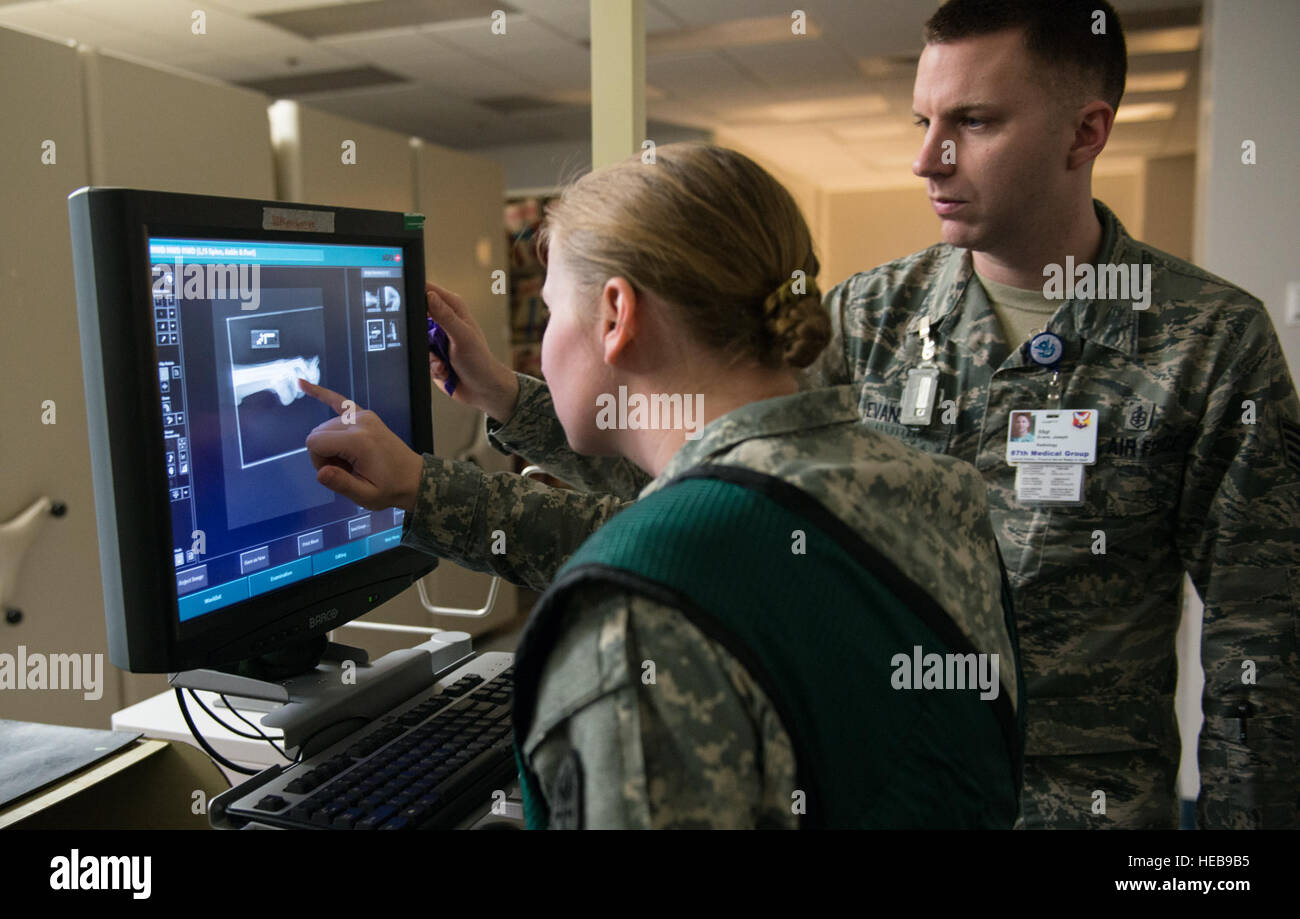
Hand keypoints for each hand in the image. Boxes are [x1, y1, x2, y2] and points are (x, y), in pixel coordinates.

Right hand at [297, 379, 424, 511]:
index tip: (335, 472)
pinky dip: (321, 394)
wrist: (414, 478)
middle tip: (346, 469)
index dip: (318, 461)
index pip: (315, 443)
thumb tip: (321, 472)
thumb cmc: (390, 489)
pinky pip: (339, 401)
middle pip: (318, 433)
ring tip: (352, 460)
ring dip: (330, 445)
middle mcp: (360, 422)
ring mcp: (363, 416)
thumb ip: (341, 484)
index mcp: (358, 441)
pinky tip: (301, 383)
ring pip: (325, 426)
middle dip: (324, 454)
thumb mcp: (366, 495)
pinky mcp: (365, 415)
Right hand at [426, 280, 519, 420]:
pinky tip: (445, 371)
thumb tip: (429, 295)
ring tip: (443, 363)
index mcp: (453, 308)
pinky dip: (432, 367)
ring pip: (415, 340)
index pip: (428, 290)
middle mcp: (443, 321)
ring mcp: (436, 339)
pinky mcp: (432, 355)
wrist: (482, 391)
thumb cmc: (480, 362)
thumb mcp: (462, 337)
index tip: (411, 310)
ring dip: (428, 356)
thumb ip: (445, 316)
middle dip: (420, 335)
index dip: (416, 296)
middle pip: (415, 317)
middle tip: (433, 346)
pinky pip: (420, 357)